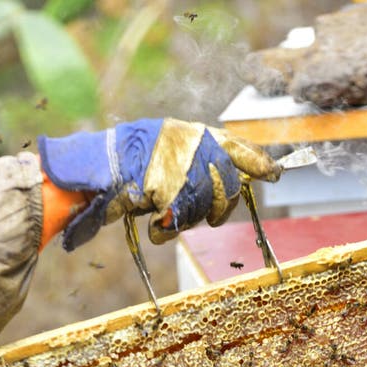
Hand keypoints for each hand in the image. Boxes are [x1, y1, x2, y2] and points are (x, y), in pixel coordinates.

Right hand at [38, 118, 280, 250]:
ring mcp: (178, 168)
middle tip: (210, 216)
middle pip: (225, 187)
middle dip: (220, 208)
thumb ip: (200, 163)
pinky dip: (163, 231)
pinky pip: (177, 223)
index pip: (235, 145)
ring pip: (203, 209)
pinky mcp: (164, 190)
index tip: (276, 174)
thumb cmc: (127, 165)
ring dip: (186, 220)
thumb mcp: (167, 156)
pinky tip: (151, 223)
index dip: (258, 161)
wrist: (90, 167)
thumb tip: (242, 180)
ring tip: (165, 214)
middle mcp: (188, 146)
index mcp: (191, 134)